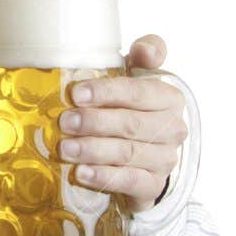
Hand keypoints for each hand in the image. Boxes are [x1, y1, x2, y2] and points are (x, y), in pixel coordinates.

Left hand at [60, 34, 186, 214]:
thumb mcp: (137, 78)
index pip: (139, 92)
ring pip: (128, 153)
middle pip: (131, 124)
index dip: (108, 92)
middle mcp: (172, 128)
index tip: (76, 93)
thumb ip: (145, 56)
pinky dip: (104, 177)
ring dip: (93, 150)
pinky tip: (80, 173)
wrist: (144, 156)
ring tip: (64, 148)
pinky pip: (130, 181)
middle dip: (94, 122)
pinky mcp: (153, 185)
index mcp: (168, 98)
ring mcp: (165, 158)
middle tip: (63, 122)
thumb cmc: (132, 108)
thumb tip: (146, 49)